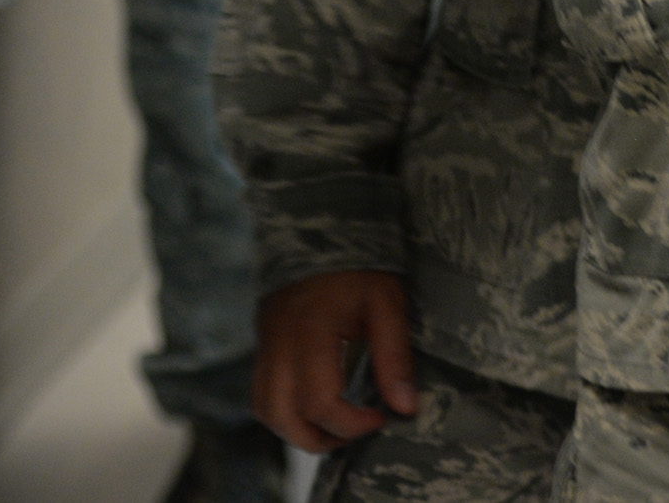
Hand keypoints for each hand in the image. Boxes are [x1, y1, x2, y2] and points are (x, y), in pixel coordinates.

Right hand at [255, 268, 414, 454]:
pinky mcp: (264, 341)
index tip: (380, 418)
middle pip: (279, 413)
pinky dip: (286, 409)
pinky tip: (317, 404)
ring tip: (334, 427)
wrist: (321, 228)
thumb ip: (394, 356)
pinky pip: (263, 389)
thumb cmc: (358, 268)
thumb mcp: (387, 303)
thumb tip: (405, 409)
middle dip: (316, 439)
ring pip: (264, 406)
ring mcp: (266, 341)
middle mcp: (279, 341)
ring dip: (295, 429)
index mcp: (310, 331)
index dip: (351, 424)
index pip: (319, 401)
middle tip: (353, 434)